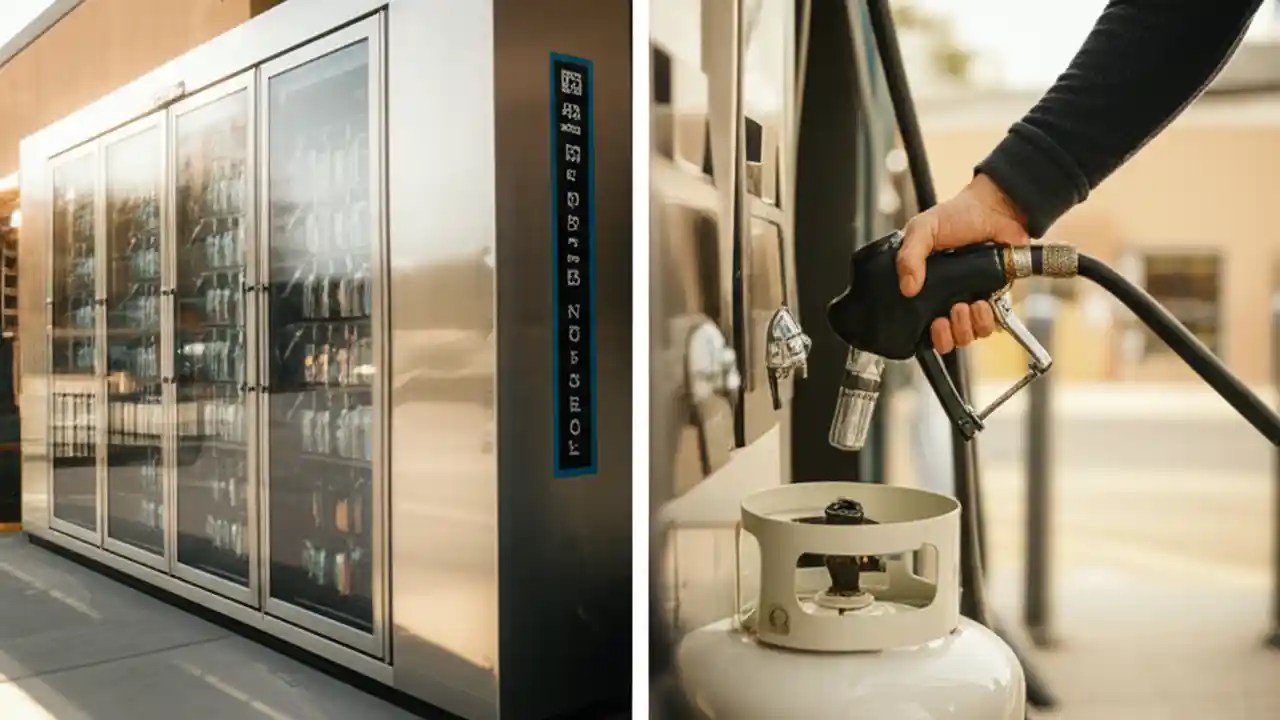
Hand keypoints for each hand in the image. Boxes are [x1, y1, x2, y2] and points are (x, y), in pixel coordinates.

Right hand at [896, 173, 1029, 353]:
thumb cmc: (959, 215)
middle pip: (946, 339)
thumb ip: (909, 256)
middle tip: (945, 317)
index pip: (921, 324)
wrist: (996, 207)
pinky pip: (991, 324)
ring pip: (968, 335)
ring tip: (964, 307)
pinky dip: (986, 320)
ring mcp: (971, 299)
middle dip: (946, 336)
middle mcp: (948, 297)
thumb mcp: (922, 230)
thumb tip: (906, 287)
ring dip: (965, 327)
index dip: (925, 334)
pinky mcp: (995, 297)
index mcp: (927, 285)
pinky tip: (982, 303)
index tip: (929, 324)